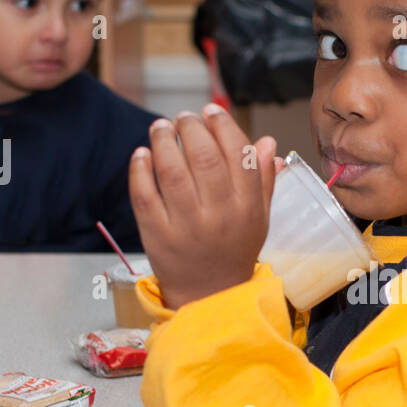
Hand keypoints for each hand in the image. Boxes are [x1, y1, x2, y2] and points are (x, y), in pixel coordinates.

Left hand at [128, 104, 283, 309]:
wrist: (209, 295)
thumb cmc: (233, 250)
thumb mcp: (258, 218)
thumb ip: (262, 180)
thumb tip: (266, 142)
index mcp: (247, 208)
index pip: (238, 155)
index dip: (223, 127)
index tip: (211, 111)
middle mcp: (219, 216)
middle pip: (204, 158)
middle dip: (191, 128)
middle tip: (183, 118)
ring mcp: (186, 226)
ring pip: (172, 171)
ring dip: (163, 141)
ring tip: (161, 127)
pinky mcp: (157, 236)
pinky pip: (145, 195)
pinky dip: (140, 169)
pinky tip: (142, 153)